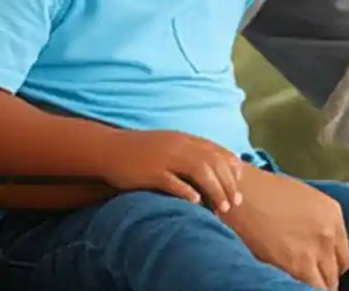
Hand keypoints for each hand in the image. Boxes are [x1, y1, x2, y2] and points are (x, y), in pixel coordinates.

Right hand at [104, 130, 243, 212]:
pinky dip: (187, 191)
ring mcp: (166, 158)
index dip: (232, 169)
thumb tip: (212, 170)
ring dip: (215, 190)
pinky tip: (196, 203)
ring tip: (222, 208)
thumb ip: (190, 153)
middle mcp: (180, 146)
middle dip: (228, 184)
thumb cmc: (141, 151)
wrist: (109, 148)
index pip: (218, 152)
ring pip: (200, 171)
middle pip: (214, 164)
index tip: (239, 184)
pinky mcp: (151, 171)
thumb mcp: (170, 145)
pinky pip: (173, 181)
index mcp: (186, 140)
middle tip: (235, 204)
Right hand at [220, 168, 348, 290]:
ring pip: (327, 283)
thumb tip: (313, 244)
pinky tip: (294, 289)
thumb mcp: (303, 201)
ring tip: (303, 287)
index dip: (331, 264)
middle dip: (325, 278)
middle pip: (336, 270)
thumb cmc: (264, 193)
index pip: (342, 254)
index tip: (322, 270)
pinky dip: (305, 290)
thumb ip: (315, 223)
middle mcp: (330, 233)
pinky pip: (311, 288)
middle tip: (312, 281)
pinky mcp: (299, 265)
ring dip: (316, 286)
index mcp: (333, 214)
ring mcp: (316, 250)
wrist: (243, 194)